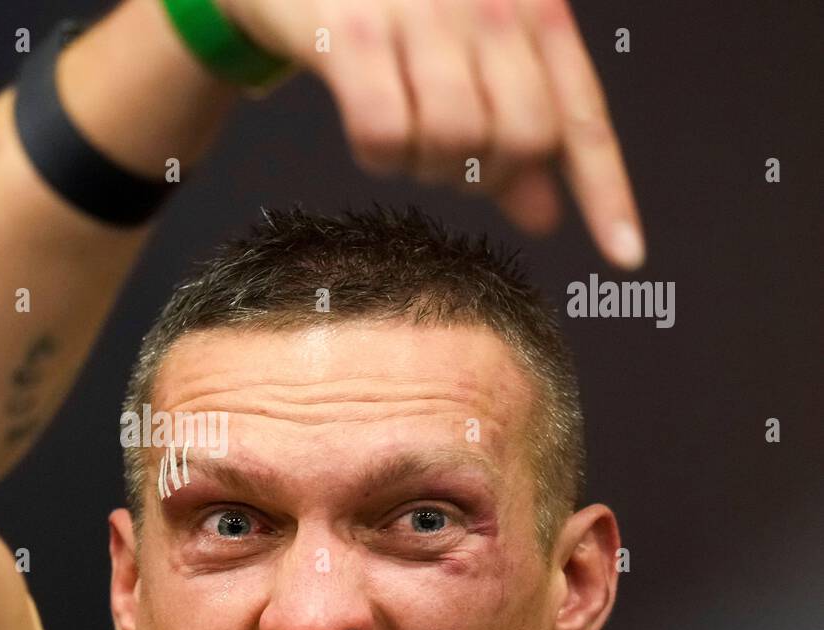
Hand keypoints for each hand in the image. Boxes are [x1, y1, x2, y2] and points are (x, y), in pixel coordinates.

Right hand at [216, 0, 644, 268]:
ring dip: (425, 167)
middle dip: (489, 176)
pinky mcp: (351, 31)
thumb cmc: (392, 13)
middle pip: (524, 136)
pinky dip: (378, 155)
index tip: (626, 256)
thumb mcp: (467, 61)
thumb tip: (547, 218)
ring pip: (455, 137)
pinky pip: (385, 130)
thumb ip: (509, 130)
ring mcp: (419, 12)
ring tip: (405, 144)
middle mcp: (487, 1)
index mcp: (531, 6)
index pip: (580, 115)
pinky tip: (369, 137)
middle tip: (451, 166)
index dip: (606, 191)